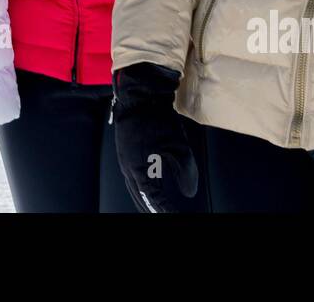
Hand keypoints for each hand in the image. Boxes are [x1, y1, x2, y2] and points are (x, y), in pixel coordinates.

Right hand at [112, 62, 199, 211]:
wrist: (139, 96)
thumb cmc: (158, 120)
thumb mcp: (179, 146)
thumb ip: (185, 172)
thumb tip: (189, 192)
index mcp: (140, 170)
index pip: (153, 199)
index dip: (164, 210)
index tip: (174, 216)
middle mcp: (128, 168)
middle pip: (140, 197)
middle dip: (151, 209)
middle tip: (163, 215)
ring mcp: (124, 160)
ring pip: (134, 188)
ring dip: (144, 200)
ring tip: (155, 207)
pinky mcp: (124, 152)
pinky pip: (131, 177)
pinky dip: (140, 187)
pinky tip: (147, 186)